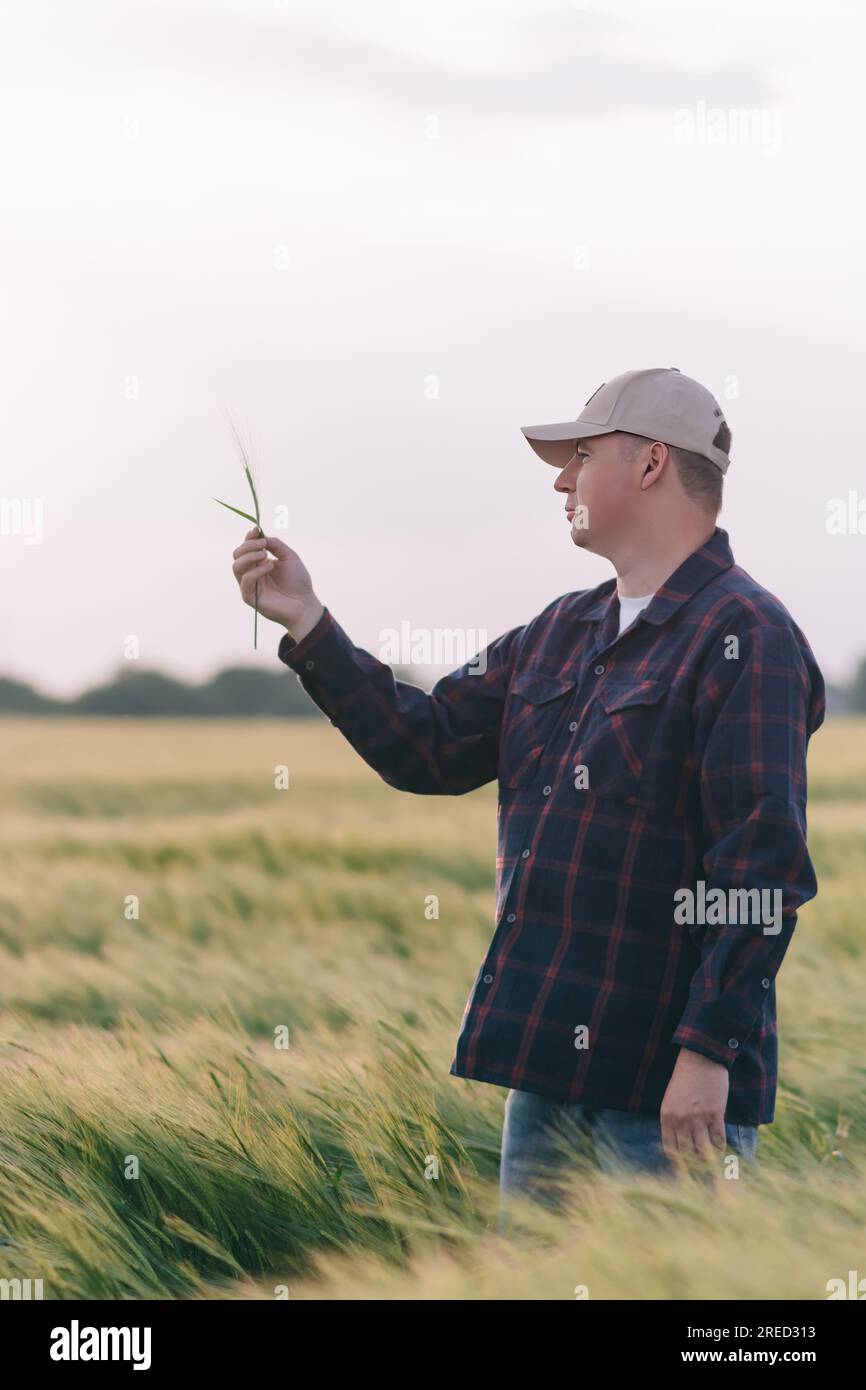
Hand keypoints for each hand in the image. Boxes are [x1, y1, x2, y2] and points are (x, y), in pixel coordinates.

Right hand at [231, 529, 323, 638]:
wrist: (305, 604)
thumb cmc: (298, 581)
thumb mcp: (289, 557)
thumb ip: (276, 545)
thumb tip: (261, 535)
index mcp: (258, 564)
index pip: (245, 548)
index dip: (249, 538)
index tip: (256, 530)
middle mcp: (251, 573)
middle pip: (237, 555)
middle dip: (248, 546)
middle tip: (264, 545)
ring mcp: (249, 586)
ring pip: (236, 566)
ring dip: (250, 556)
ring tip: (266, 554)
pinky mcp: (250, 597)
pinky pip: (246, 580)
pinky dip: (257, 570)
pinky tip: (270, 566)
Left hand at [660, 1047, 729, 1167]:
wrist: (700, 1059)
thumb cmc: (684, 1079)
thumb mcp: (670, 1099)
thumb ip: (673, 1120)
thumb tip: (680, 1144)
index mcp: (667, 1116)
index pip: (670, 1148)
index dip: (677, 1163)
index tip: (683, 1173)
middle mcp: (681, 1120)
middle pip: (687, 1153)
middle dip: (694, 1164)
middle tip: (701, 1171)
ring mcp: (698, 1118)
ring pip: (704, 1150)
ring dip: (708, 1159)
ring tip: (712, 1163)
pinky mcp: (715, 1114)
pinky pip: (718, 1139)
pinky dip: (720, 1147)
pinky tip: (720, 1148)